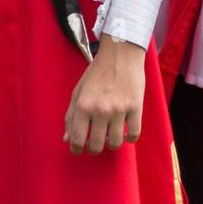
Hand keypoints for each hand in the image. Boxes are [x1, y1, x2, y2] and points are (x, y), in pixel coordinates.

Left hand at [64, 36, 144, 154]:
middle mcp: (100, 110)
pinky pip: (134, 134)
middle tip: (96, 143)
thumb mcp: (78, 91)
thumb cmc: (97, 72)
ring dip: (112, 144)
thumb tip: (66, 139)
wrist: (121, 54)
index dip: (76, 149)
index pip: (76, 139)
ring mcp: (119, 109)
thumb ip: (71, 116)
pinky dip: (129, 138)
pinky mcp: (136, 107)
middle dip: (94, 148)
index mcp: (83, 106)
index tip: (79, 149)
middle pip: (96, 145)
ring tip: (111, 137)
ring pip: (115, 143)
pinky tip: (125, 133)